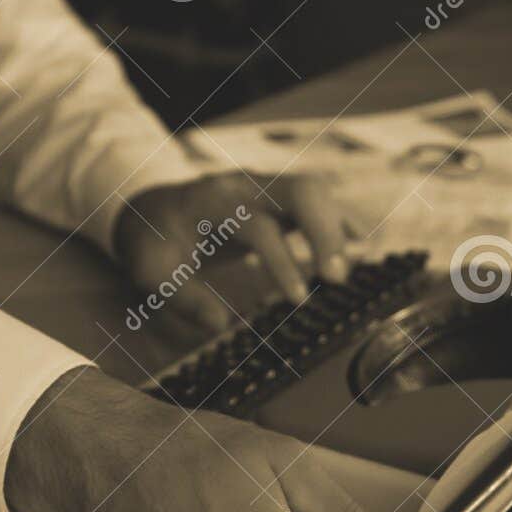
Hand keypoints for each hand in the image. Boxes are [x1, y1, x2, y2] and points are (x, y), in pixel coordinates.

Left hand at [115, 172, 361, 331]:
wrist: (152, 208)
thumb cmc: (154, 243)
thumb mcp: (152, 273)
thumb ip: (183, 297)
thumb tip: (221, 326)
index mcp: (212, 203)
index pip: (259, 227)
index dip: (283, 263)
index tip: (297, 301)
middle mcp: (244, 185)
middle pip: (300, 191)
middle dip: (326, 233)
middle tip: (337, 280)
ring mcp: (265, 185)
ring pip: (315, 190)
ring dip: (337, 228)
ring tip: (348, 270)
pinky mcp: (277, 196)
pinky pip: (317, 200)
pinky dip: (339, 221)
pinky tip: (359, 248)